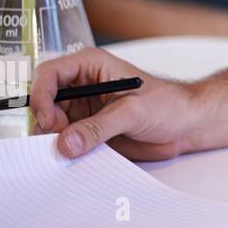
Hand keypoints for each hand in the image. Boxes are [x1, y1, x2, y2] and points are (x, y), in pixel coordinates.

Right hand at [30, 47, 202, 160]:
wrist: (186, 125)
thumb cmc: (168, 104)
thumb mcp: (133, 112)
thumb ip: (99, 127)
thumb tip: (65, 143)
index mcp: (90, 66)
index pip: (49, 74)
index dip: (41, 96)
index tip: (48, 120)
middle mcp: (81, 87)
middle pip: (43, 103)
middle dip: (45, 124)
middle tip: (60, 144)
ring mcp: (82, 110)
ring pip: (50, 126)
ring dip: (53, 141)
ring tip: (70, 154)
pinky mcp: (86, 132)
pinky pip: (64, 143)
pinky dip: (63, 153)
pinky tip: (75, 160)